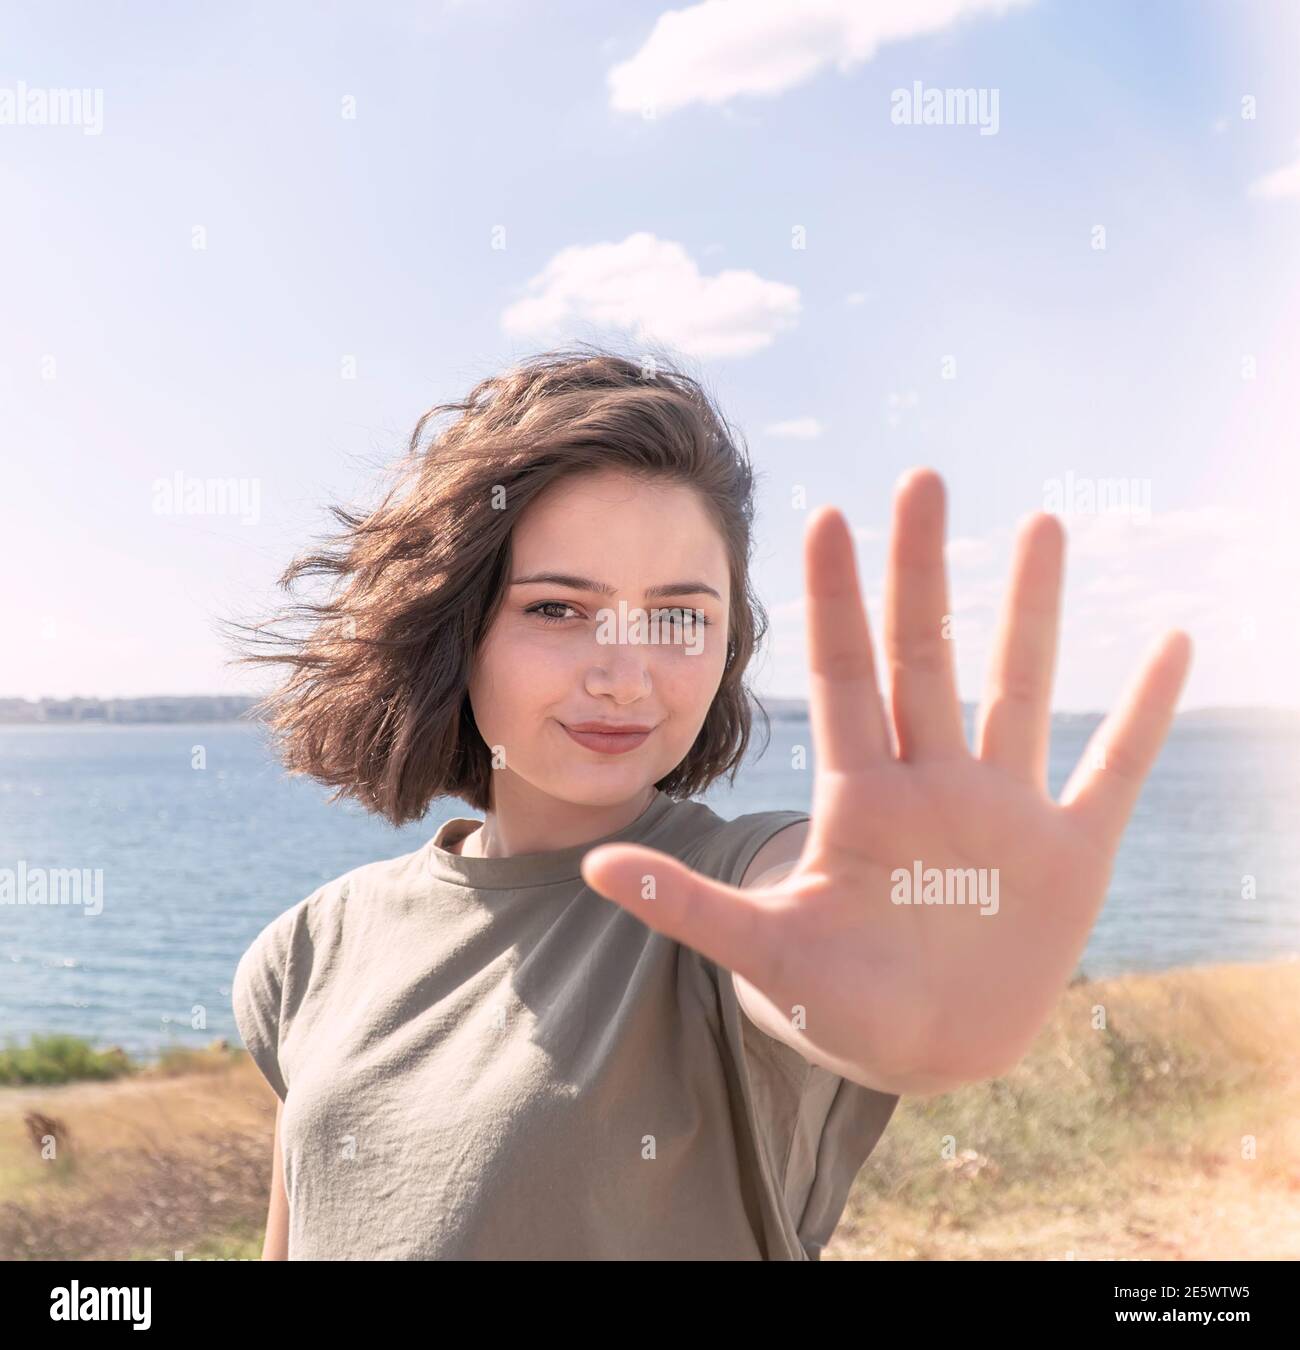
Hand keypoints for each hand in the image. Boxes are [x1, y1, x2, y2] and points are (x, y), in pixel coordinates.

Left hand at [580, 468, 1191, 1092]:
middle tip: (923, 479)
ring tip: (1046, 525)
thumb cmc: (840, 999)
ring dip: (1032, 612)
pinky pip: (1113, 769)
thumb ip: (688, 906)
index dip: (835, 600)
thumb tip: (592, 868)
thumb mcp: (764, 953)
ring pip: (1020, 689)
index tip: (826, 518)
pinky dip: (1143, 715)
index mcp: (859, 797)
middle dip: (921, 571)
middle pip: (924, 658)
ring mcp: (1002, 810)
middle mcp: (931, 783)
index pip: (842, 675)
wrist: (924, 1049)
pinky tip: (1172, 645)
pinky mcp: (1069, 853)